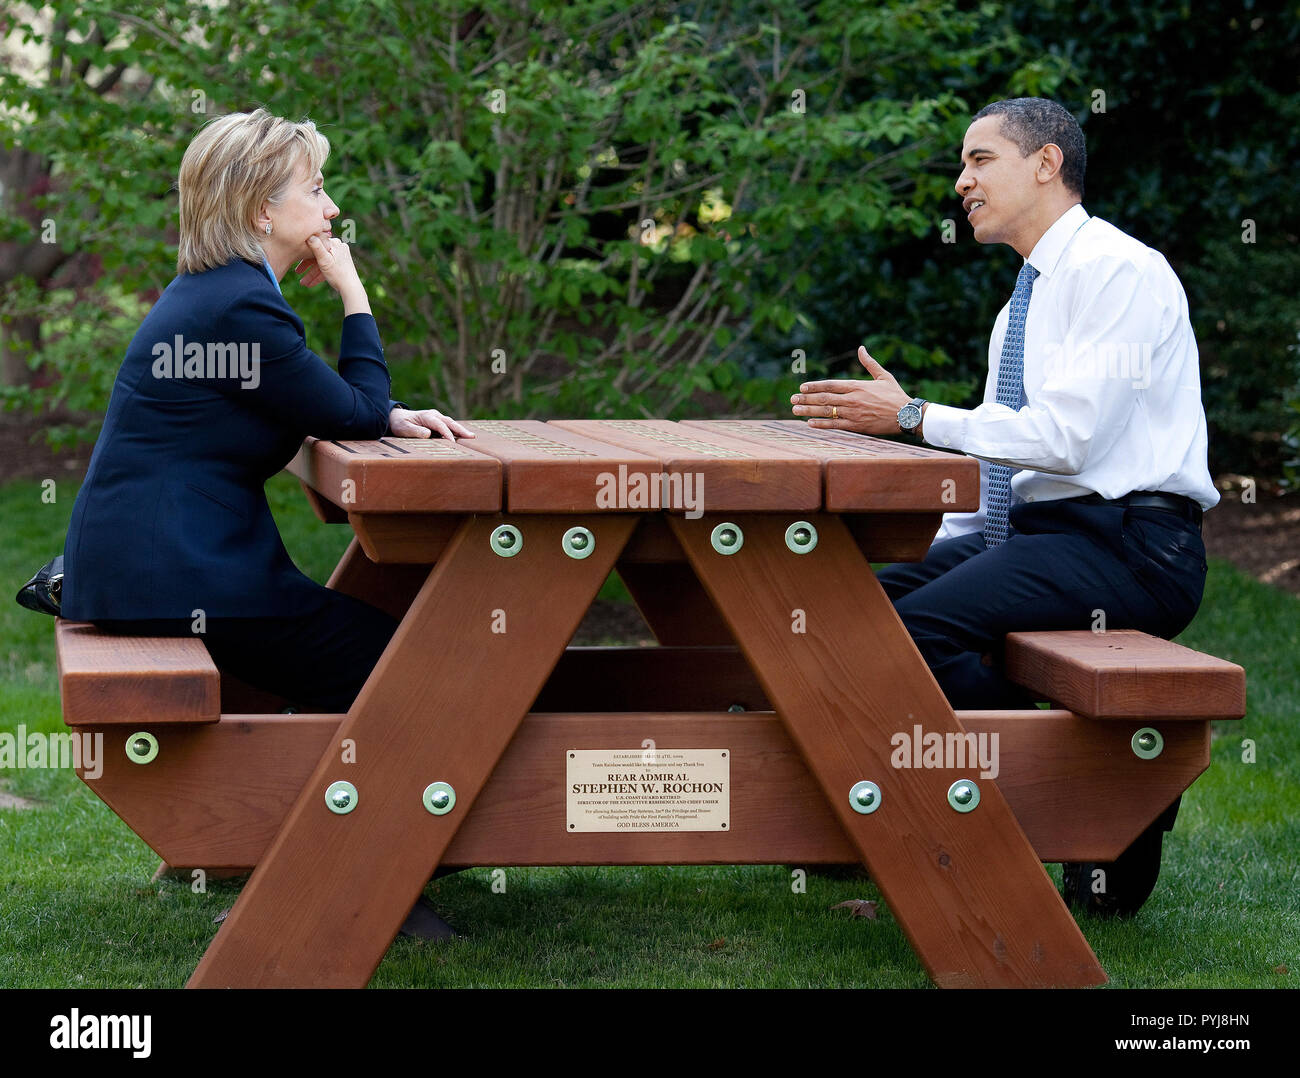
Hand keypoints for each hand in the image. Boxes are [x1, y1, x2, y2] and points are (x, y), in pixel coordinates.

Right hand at [296, 235, 364, 297]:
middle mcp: (338, 247)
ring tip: (303, 283)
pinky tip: (310, 284)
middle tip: (297, 272)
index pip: (315, 245)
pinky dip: (319, 275)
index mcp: (334, 243)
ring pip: (321, 264)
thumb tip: (309, 234)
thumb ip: (316, 247)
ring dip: (311, 274)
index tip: (295, 258)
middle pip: (318, 255)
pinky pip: (327, 268)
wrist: (351, 288)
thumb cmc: (338, 274)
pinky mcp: (341, 264)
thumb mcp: (324, 260)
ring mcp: (340, 256)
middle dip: (307, 267)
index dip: (304, 253)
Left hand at [388, 407, 476, 441]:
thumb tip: (428, 434)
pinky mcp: (438, 423)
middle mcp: (434, 415)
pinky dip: (456, 431)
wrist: (397, 418)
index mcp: (427, 416)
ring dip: (461, 430)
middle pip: (450, 422)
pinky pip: (449, 426)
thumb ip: (415, 431)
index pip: (440, 425)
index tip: (452, 442)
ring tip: (471, 437)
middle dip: (461, 429)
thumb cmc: (400, 423)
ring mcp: (437, 418)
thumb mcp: (404, 428)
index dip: (447, 433)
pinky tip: (463, 437)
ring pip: (451, 424)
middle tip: (472, 436)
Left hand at [790, 346, 910, 434]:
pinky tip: (809, 423)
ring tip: (795, 411)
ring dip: (809, 411)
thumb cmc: (895, 395)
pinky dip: (821, 424)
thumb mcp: (883, 376)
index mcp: (857, 386)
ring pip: (826, 411)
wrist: (906, 415)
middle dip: (806, 399)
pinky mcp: (856, 426)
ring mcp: (853, 413)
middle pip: (824, 398)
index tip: (802, 387)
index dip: (814, 386)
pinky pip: (835, 425)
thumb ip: (869, 363)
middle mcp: (852, 399)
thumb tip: (861, 348)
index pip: (830, 384)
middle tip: (792, 399)